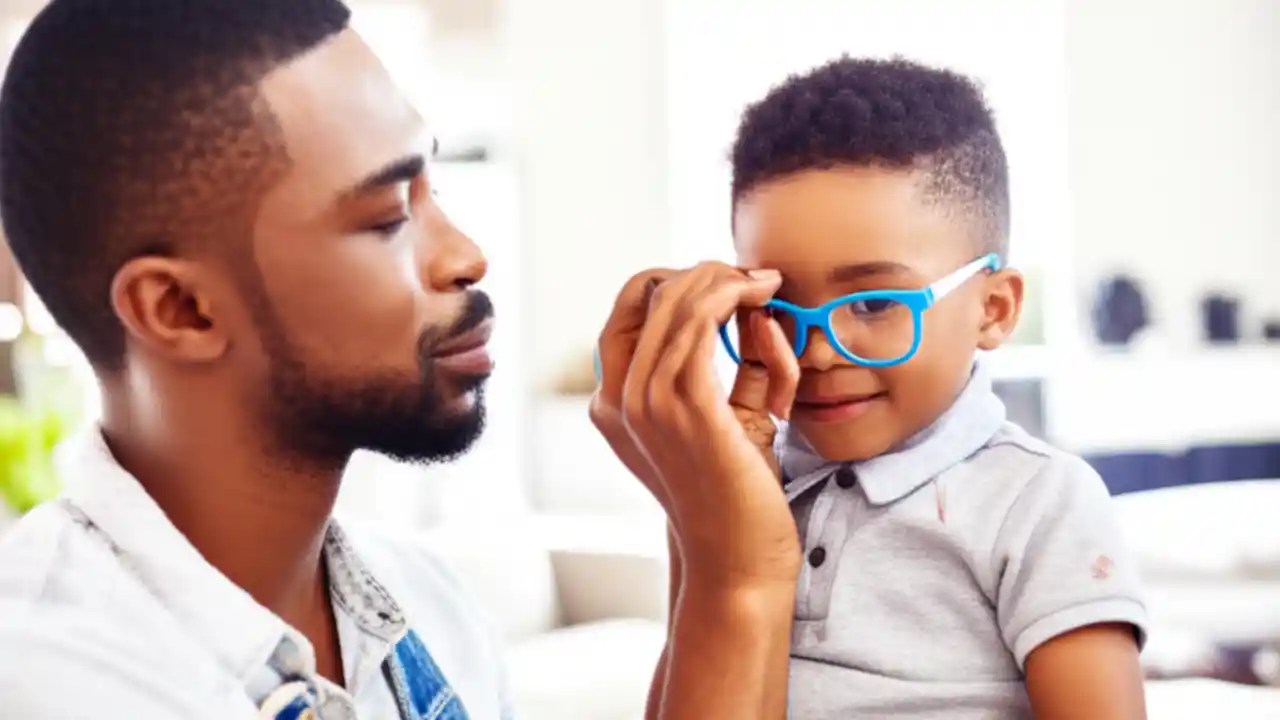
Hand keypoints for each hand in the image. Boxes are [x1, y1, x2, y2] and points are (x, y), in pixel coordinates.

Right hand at [590, 262, 801, 587]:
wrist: (738, 559)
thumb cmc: (739, 491)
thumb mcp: (734, 416)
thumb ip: (744, 365)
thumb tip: (762, 311)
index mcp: (614, 402)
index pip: (628, 309)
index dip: (675, 282)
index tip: (727, 283)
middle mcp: (618, 398)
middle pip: (651, 294)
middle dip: (707, 273)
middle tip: (755, 277)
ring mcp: (646, 401)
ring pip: (677, 300)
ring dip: (727, 280)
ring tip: (768, 284)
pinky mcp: (686, 405)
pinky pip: (702, 320)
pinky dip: (734, 296)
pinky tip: (765, 299)